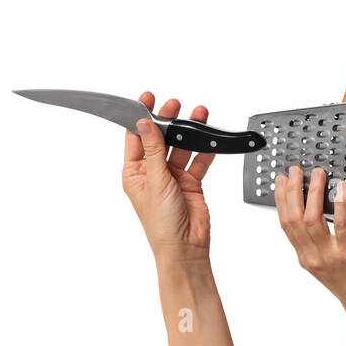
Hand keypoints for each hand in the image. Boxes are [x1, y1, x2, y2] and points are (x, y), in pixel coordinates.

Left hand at [121, 92, 215, 263]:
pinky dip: (206, 151)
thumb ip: (154, 150)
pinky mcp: (192, 183)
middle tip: (176, 106)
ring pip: (182, 148)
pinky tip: (211, 141)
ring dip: (190, 133)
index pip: (136, 137)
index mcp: (134, 172)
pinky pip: (199, 161)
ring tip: (199, 116)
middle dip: (169, 121)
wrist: (184, 246)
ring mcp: (173, 177)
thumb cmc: (161, 222)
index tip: (148, 99)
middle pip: (161, 139)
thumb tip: (146, 123)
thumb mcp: (155, 180)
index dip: (141, 117)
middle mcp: (153, 173)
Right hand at [274, 166, 345, 317]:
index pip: (286, 224)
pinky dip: (341, 204)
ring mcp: (328, 256)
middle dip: (292, 191)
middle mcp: (312, 256)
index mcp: (307, 256)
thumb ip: (345, 230)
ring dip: (313, 193)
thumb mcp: (343, 254)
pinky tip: (342, 189)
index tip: (281, 182)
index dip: (281, 200)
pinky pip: (342, 225)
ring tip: (317, 174)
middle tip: (295, 171)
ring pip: (311, 219)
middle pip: (293, 218)